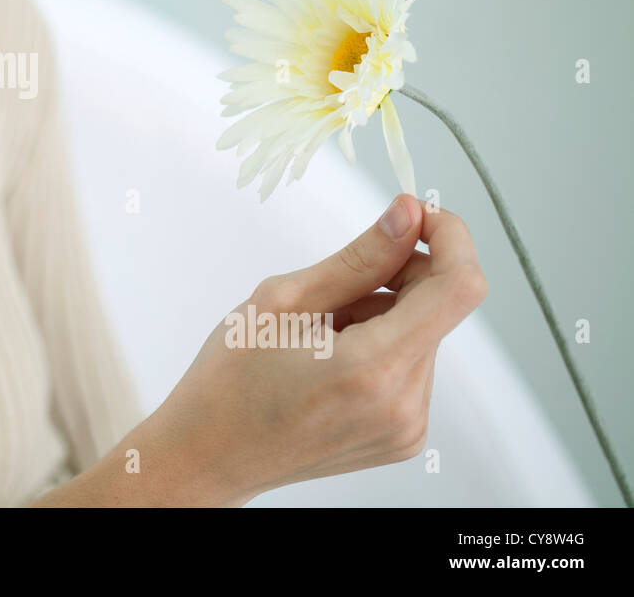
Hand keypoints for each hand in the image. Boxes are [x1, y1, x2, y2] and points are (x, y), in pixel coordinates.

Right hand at [140, 194, 486, 505]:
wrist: (208, 453)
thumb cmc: (230, 379)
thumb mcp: (282, 300)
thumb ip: (358, 257)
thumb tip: (409, 215)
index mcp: (372, 368)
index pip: (459, 288)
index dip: (450, 237)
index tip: (417, 215)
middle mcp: (403, 406)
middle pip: (435, 309)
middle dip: (395, 280)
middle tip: (329, 289)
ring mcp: (407, 429)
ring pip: (421, 335)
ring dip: (382, 315)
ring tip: (315, 336)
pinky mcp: (402, 438)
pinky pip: (411, 368)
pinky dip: (380, 347)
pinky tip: (327, 361)